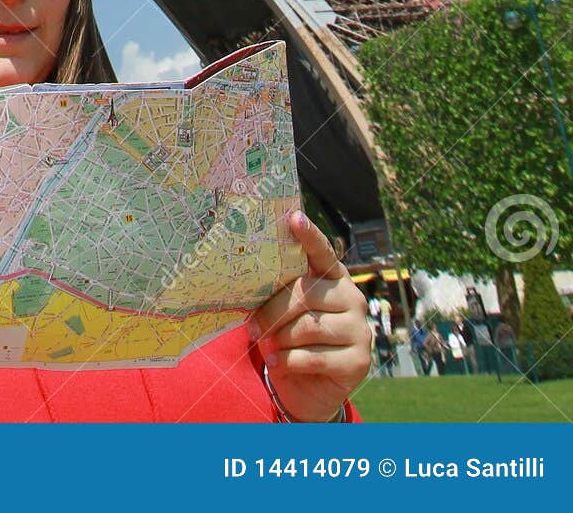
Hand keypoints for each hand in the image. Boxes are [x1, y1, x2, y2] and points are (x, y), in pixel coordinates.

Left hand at [249, 210, 370, 421]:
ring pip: (307, 327)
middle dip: (271, 312)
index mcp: (332, 278)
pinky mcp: (359, 361)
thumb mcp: (280, 311)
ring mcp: (359, 330)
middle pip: (304, 294)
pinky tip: (278, 363)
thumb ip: (276, 292)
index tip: (293, 217)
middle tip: (252, 327)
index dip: (308, 236)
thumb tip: (245, 276)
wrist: (307, 387)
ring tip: (268, 346)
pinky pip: (313, 357)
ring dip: (279, 339)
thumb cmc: (288, 338)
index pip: (321, 252)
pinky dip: (287, 361)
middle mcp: (351, 298)